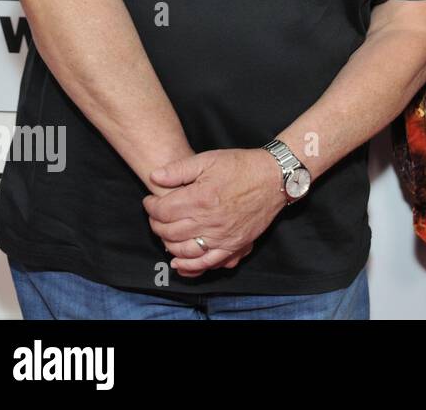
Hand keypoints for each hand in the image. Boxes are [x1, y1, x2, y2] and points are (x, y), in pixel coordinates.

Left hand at [143, 148, 286, 277]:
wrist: (274, 178)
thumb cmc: (242, 166)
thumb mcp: (209, 159)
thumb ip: (179, 169)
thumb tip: (154, 177)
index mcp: (201, 198)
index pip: (162, 211)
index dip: (150, 206)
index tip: (151, 202)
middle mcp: (209, 221)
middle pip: (168, 231)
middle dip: (156, 224)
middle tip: (158, 216)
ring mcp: (222, 236)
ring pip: (183, 250)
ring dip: (168, 244)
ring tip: (167, 233)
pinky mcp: (234, 245)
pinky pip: (207, 263)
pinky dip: (189, 266)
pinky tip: (179, 262)